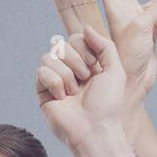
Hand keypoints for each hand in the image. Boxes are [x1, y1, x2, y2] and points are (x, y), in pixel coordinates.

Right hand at [35, 27, 127, 153]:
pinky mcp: (43, 91)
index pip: (76, 38)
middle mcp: (70, 70)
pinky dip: (55, 83)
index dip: (83, 47)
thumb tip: (85, 27)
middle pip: (61, 44)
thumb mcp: (115, 70)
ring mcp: (55, 80)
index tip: (93, 65)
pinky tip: (62, 98)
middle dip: (75, 61)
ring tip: (74, 93)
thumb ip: (104, 45)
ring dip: (66, 75)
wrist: (95, 129)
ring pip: (49, 57)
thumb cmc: (108, 104)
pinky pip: (41, 71)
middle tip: (85, 80)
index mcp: (87, 64)